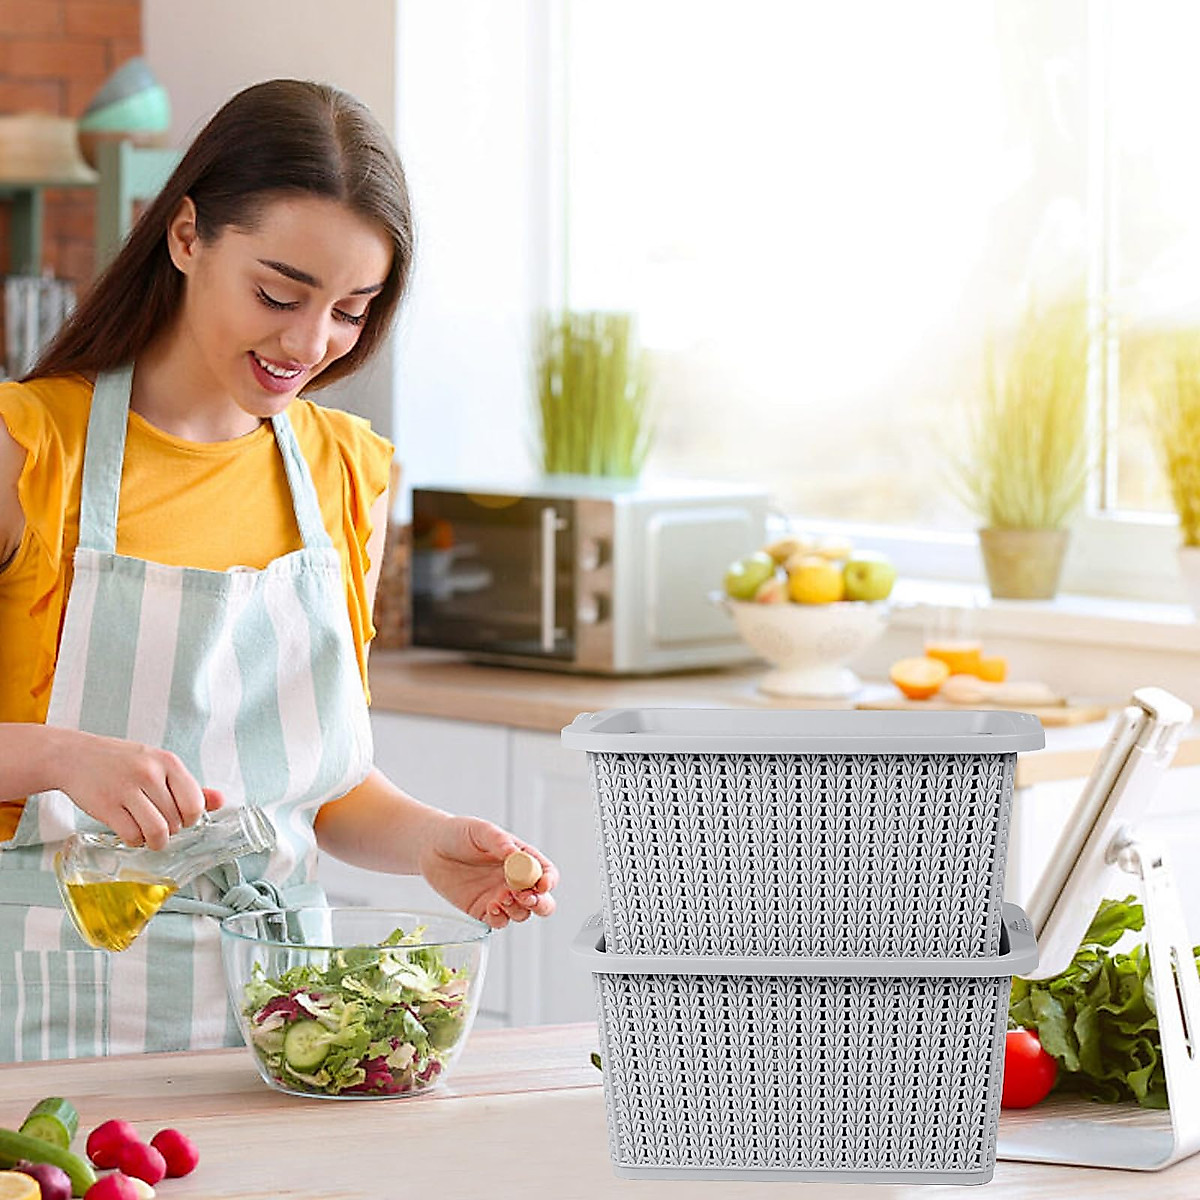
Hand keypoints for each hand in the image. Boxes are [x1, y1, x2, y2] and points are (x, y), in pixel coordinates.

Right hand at [58, 730, 223, 849]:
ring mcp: (127, 789)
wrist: (75, 756)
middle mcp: (150, 773)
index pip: (195, 802)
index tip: (181, 818)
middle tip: (158, 824)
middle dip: (171, 830)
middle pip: (176, 820)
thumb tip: (221, 801)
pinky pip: (132, 836)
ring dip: (155, 841)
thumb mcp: (159, 765)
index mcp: (168, 762)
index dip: (191, 818)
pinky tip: (130, 832)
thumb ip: (190, 786)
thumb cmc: (122, 763)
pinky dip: (135, 841)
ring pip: (157, 831)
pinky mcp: (106, 805)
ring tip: (148, 834)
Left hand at [417, 815, 557, 929]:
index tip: (541, 885)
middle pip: (541, 900)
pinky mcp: (482, 910)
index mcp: (522, 859)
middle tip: (527, 898)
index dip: (548, 881)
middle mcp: (515, 880)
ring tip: (502, 898)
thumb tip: (514, 853)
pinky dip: (500, 919)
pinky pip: (499, 922)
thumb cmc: (459, 833)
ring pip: (522, 914)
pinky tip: (492, 908)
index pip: (546, 873)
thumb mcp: (480, 830)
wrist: (431, 847)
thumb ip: (498, 841)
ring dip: (518, 910)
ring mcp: (500, 897)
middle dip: (541, 904)